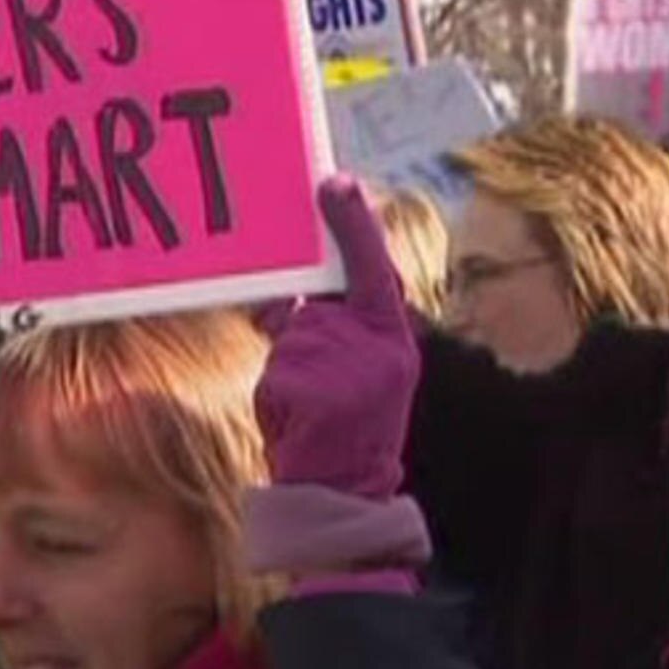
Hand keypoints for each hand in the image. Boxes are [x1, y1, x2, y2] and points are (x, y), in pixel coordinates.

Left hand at [254, 176, 418, 499]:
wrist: (346, 486)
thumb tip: (295, 301)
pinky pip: (276, 370)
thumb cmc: (356, 427)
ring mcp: (336, 362)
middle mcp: (372, 345)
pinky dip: (277, 394)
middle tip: (323, 386)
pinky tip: (298, 421)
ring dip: (291, 369)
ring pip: (291, 340)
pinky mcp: (301, 381)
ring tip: (313, 411)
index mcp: (392, 339)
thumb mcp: (369, 372)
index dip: (354, 226)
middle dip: (307, 337)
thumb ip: (345, 330)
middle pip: (316, 309)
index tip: (334, 182)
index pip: (374, 270)